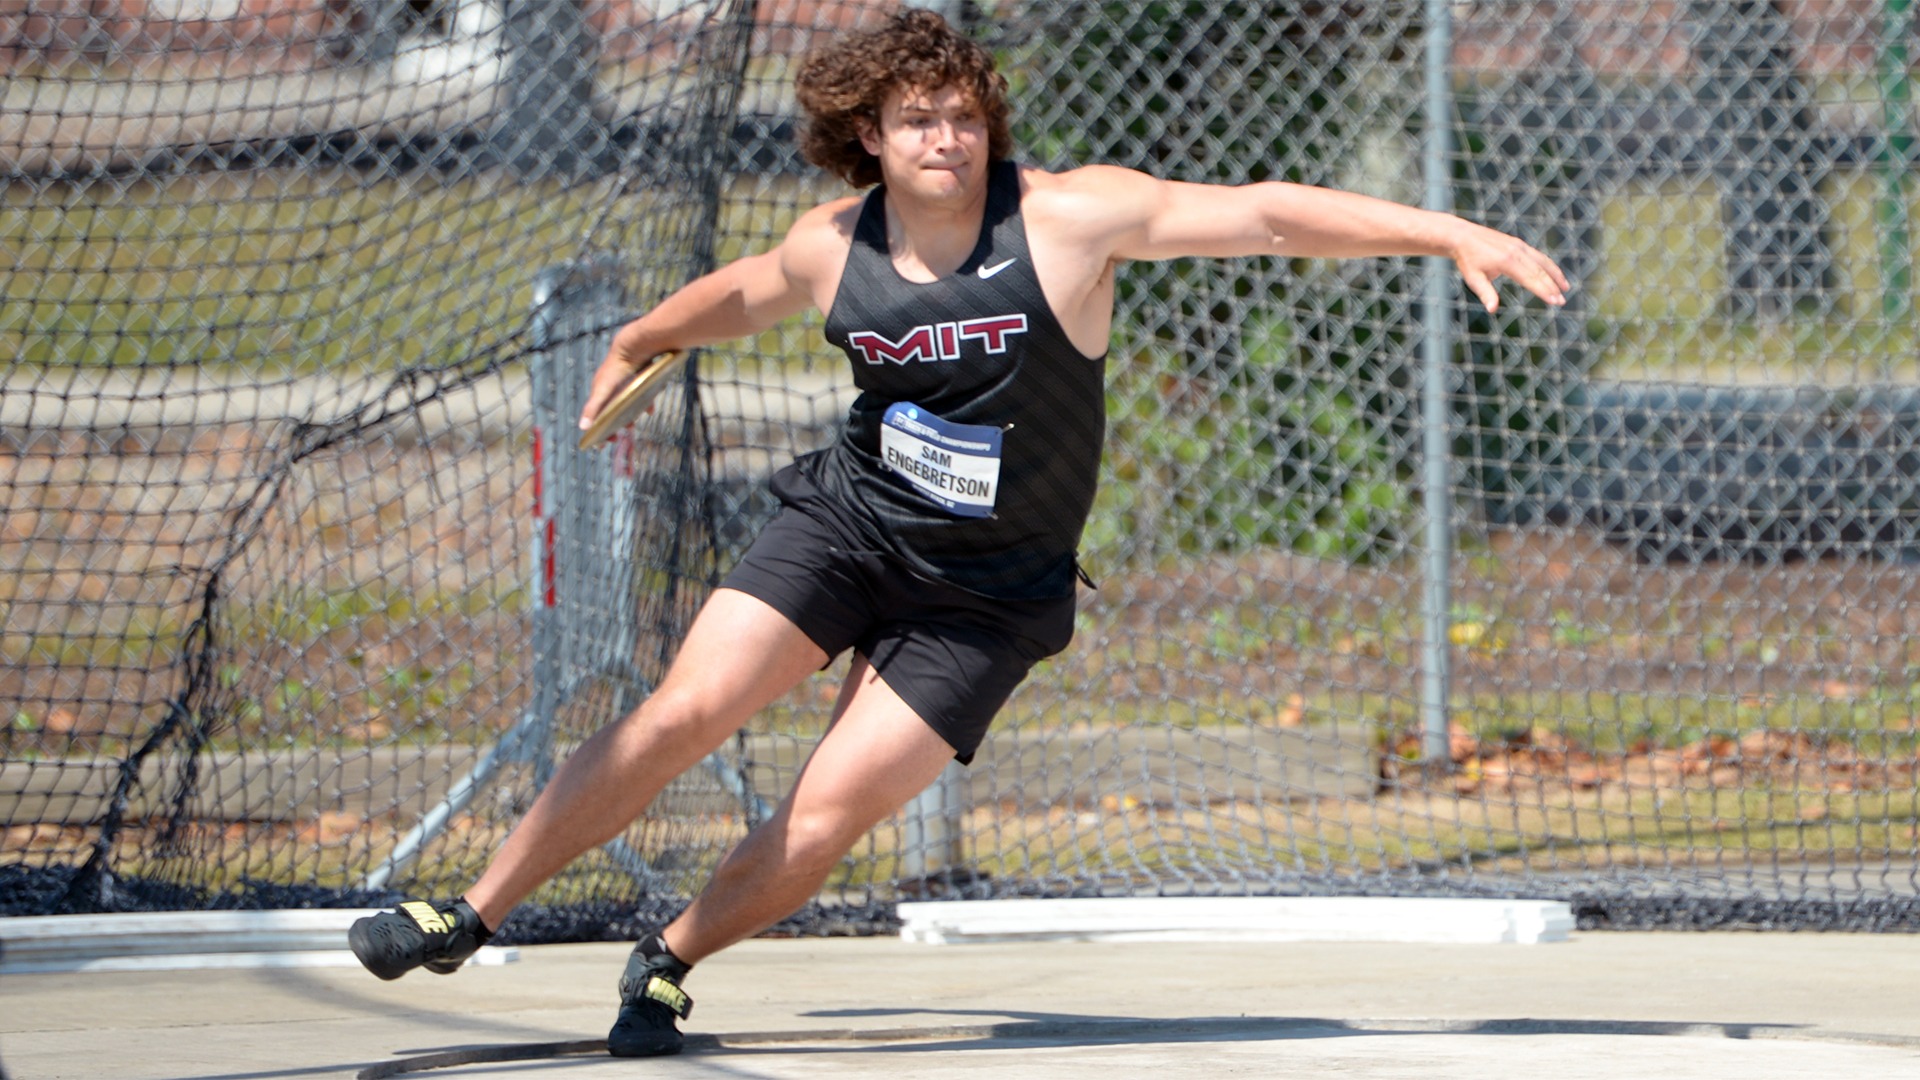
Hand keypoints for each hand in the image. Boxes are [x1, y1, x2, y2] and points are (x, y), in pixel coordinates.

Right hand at [578, 327, 655, 430]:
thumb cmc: (617, 368)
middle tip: (619, 436)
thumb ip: (594, 408)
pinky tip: (649, 410)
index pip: (596, 414)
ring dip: (628, 415)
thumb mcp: (604, 390)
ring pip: (625, 403)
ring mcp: (624, 380)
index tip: (602, 445)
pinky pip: (640, 393)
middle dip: (614, 424)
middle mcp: (610, 385)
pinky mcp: (638, 376)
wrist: (636, 344)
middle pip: (610, 409)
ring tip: (632, 425)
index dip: (598, 429)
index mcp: (600, 390)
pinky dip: (644, 403)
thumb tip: (582, 428)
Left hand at [1448, 219, 1568, 313]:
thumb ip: (1485, 293)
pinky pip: (1537, 255)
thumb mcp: (1473, 278)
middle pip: (1540, 271)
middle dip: (1552, 287)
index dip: (1544, 291)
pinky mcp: (1518, 244)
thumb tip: (1492, 309)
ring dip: (1555, 275)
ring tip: (1565, 288)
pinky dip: (1548, 265)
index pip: (1530, 279)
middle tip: (1562, 302)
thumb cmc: (1467, 260)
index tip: (1555, 301)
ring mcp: (1519, 246)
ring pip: (1543, 261)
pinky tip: (1553, 274)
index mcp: (1506, 261)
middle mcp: (1516, 252)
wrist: (1462, 236)